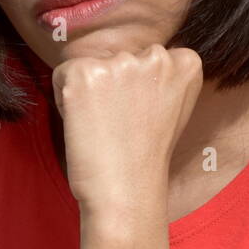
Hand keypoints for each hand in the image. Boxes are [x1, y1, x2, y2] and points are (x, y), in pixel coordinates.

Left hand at [50, 43, 202, 213]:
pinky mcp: (85, 73)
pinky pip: (62, 74)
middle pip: (118, 57)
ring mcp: (120, 63)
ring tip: (102, 126)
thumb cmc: (144, 159)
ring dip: (88, 92)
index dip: (135, 89)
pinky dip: (64, 99)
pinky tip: (85, 124)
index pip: (147, 56)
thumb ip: (160, 80)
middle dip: (111, 86)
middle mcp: (157, 56)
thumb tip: (131, 63)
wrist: (126, 192)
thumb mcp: (171, 110)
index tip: (140, 116)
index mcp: (186, 63)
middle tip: (119, 125)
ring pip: (90, 65)